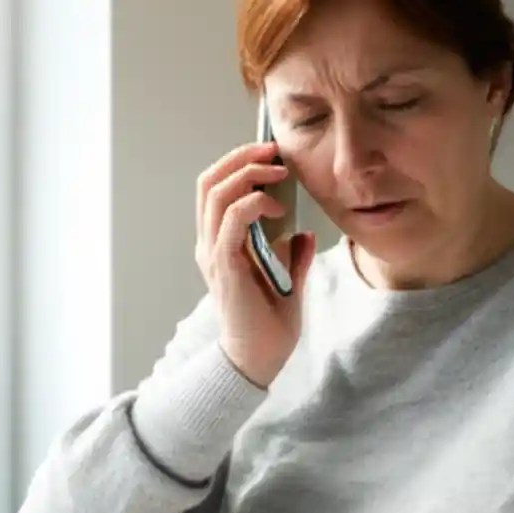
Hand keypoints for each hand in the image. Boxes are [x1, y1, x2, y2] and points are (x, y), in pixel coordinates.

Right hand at [196, 141, 316, 387]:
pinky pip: (230, 221)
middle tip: (272, 150)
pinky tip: (275, 208)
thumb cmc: (269, 326)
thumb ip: (293, 257)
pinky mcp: (224, 267)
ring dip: (246, 174)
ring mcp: (213, 255)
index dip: (237, 162)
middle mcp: (209, 245)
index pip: (214, 189)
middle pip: (208, 182)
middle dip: (240, 158)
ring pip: (214, 194)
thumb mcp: (288, 281)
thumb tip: (304, 234)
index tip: (270, 153)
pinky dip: (252, 204)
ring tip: (277, 173)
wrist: (259, 360)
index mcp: (218, 245)